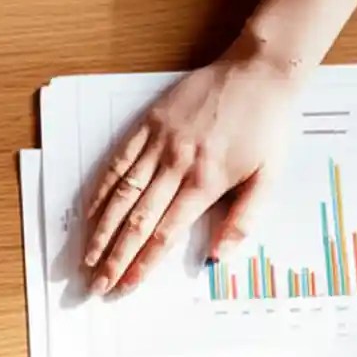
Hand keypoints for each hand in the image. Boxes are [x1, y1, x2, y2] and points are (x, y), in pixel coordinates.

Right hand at [82, 48, 300, 295]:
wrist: (260, 71)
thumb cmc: (268, 126)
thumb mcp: (269, 178)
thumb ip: (242, 220)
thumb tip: (217, 257)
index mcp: (206, 182)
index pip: (166, 233)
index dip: (143, 263)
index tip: (126, 285)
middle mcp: (177, 163)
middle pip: (138, 220)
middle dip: (114, 256)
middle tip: (97, 284)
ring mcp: (160, 141)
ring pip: (122, 193)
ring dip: (101, 228)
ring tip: (87, 256)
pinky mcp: (151, 122)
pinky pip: (119, 160)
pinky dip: (102, 188)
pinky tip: (90, 211)